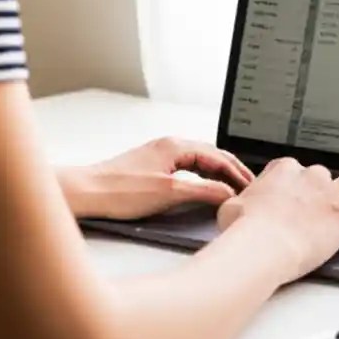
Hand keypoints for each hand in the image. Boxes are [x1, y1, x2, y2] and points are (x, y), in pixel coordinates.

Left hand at [59, 137, 254, 219]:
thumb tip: (228, 193)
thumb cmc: (120, 190)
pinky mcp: (152, 168)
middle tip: (250, 188)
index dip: (238, 173)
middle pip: (211, 156)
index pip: (218, 156)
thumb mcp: (170, 193)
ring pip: (199, 162)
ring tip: (233, 189)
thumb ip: (203, 191)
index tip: (251, 188)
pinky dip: (203, 178)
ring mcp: (159, 156)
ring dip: (218, 174)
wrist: (87, 192)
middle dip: (232, 171)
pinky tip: (205, 190)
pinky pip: (187, 169)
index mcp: (176, 145)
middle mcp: (169, 146)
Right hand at [214, 158, 338, 282]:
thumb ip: (242, 201)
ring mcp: (330, 193)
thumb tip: (238, 205)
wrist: (262, 248)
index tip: (291, 199)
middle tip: (313, 210)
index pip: (295, 168)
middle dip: (320, 190)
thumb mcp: (231, 207)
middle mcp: (309, 177)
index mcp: (282, 171)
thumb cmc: (244, 231)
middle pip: (322, 174)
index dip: (294, 185)